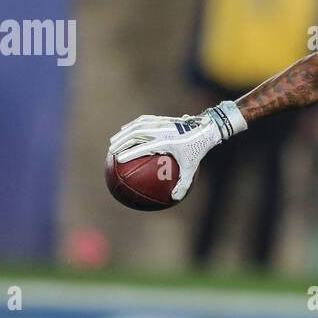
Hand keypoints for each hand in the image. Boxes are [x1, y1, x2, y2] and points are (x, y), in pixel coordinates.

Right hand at [108, 102, 242, 200]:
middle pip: (136, 134)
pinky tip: (126, 130)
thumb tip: (174, 199)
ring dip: (123, 133)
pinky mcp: (161, 119)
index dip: (130, 152)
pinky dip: (132, 125)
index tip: (119, 159)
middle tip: (111, 151)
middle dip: (121, 142)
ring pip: (137, 126)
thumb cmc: (198, 150)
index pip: (144, 147)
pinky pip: (143, 121)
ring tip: (113, 140)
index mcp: (167, 142)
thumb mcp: (191, 168)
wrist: (205, 129)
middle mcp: (161, 131)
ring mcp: (161, 123)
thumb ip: (183, 184)